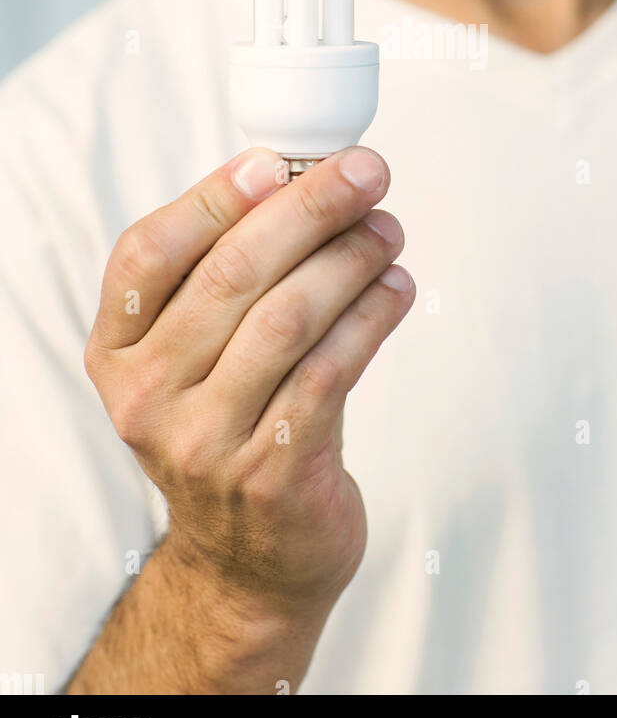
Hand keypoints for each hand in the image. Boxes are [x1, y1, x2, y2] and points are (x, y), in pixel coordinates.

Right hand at [85, 146, 413, 619]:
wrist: (249, 557)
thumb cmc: (233, 424)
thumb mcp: (198, 355)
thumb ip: (228, 277)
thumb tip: (306, 178)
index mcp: (118, 350)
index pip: (148, 254)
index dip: (215, 197)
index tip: (279, 160)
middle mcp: (147, 396)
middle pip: (232, 274)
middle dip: (310, 209)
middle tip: (365, 173)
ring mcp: (205, 440)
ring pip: (287, 318)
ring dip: (351, 260)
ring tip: (388, 230)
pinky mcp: (270, 475)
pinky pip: (330, 372)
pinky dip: (371, 318)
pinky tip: (396, 290)